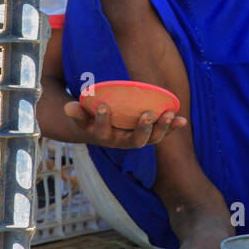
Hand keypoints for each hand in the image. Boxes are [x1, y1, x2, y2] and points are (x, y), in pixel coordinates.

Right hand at [63, 99, 186, 149]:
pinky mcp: (150, 135)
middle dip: (142, 129)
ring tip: (168, 115)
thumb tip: (67, 107)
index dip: (102, 120)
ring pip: (151, 140)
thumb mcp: (82, 116)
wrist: (103, 131)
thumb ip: (77, 112)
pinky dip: (173, 127)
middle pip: (134, 142)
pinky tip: (182, 120)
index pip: (102, 131)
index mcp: (103, 136)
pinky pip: (163, 133)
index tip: (103, 106)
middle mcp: (122, 142)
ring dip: (161, 128)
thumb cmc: (92, 118)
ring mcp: (137, 140)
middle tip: (146, 115)